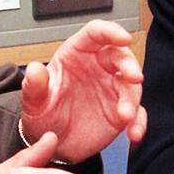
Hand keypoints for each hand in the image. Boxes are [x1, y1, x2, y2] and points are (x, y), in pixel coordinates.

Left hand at [20, 19, 146, 162]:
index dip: (111, 32)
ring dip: (132, 99)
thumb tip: (34, 70)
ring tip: (125, 116)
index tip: (124, 37)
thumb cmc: (44, 113)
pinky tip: (134, 133)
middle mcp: (99, 67)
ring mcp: (112, 89)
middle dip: (130, 65)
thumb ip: (35, 86)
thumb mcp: (34, 102)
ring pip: (131, 86)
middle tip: (134, 77)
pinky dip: (139, 122)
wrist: (52, 141)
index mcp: (77, 54)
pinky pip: (137, 113)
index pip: (96, 34)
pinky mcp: (121, 112)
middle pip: (120, 57)